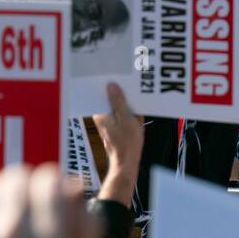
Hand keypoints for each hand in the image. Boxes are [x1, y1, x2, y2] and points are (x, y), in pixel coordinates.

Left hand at [92, 82, 143, 205]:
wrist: (127, 162)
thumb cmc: (127, 142)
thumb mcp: (126, 119)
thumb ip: (119, 102)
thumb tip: (111, 85)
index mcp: (100, 114)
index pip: (102, 93)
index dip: (108, 84)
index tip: (115, 74)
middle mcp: (102, 117)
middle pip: (110, 98)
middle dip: (119, 90)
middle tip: (128, 80)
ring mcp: (109, 122)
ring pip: (117, 105)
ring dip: (125, 100)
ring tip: (135, 91)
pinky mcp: (116, 127)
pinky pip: (122, 113)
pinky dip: (129, 109)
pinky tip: (138, 106)